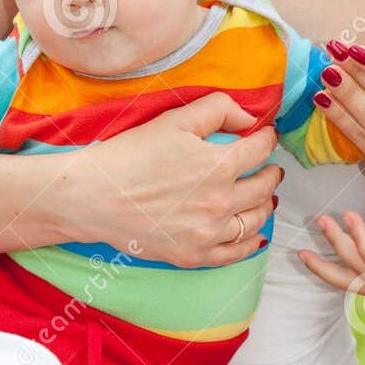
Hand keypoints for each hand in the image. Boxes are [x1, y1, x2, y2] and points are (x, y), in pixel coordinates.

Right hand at [65, 93, 283, 267]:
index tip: (266, 137)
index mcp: (219, 166)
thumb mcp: (174, 120)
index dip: (267, 139)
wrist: (92, 197)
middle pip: (264, 187)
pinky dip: (251, 242)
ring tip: (265, 197)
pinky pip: (236, 252)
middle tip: (271, 168)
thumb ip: (218, 109)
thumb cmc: (130, 155)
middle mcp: (220, 203)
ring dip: (265, 205)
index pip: (261, 149)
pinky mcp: (195, 255)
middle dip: (271, 173)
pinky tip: (256, 234)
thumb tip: (249, 119)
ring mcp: (209, 233)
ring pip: (255, 220)